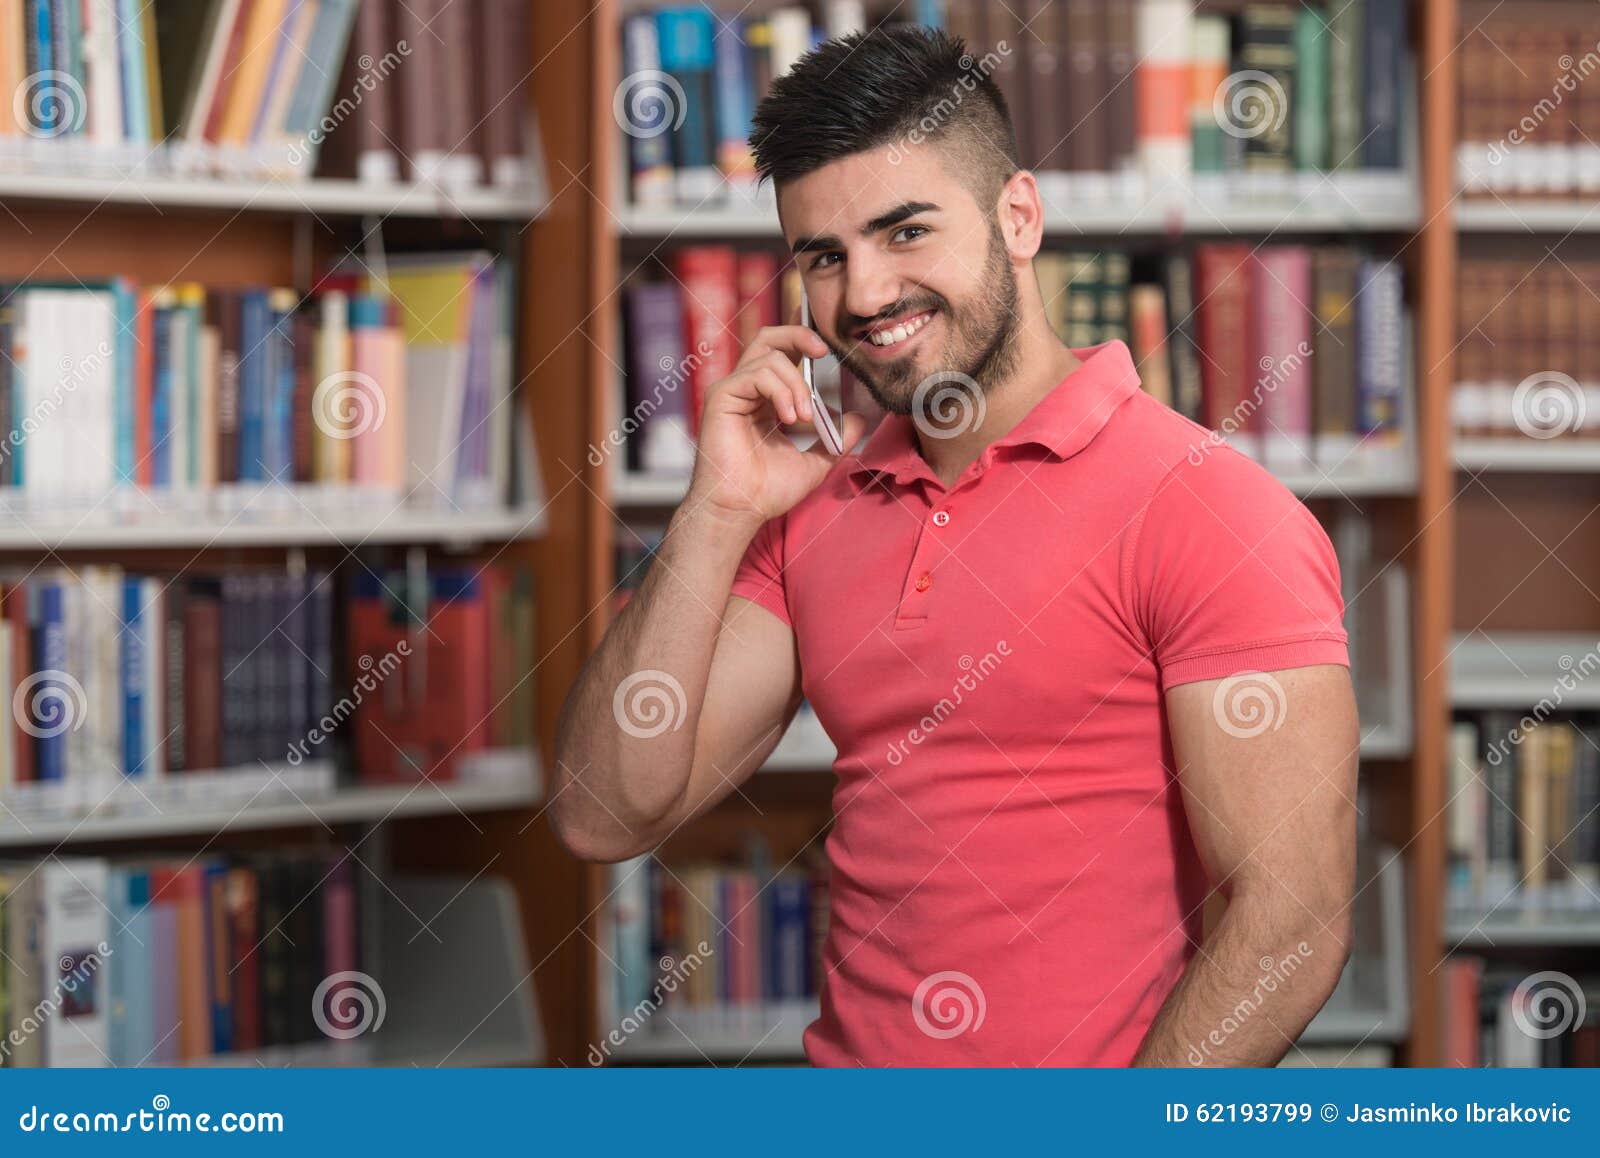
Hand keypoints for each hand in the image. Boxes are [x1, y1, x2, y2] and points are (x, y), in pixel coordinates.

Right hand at [686, 324, 867, 530]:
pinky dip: (782, 392)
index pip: (781, 354)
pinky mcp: (721, 396)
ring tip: (805, 418)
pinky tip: (790, 419)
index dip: (802, 342)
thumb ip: (836, 439)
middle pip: (769, 338)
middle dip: (798, 335)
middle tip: (823, 351)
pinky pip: (757, 374)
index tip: (828, 352)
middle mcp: (746, 391)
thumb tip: (860, 419)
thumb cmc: (767, 491)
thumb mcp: (816, 461)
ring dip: (797, 385)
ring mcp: (731, 391)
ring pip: (770, 357)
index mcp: (764, 400)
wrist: (742, 509)